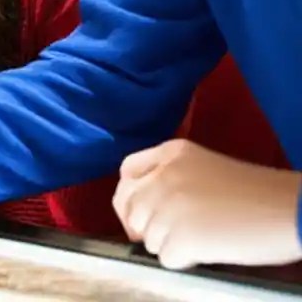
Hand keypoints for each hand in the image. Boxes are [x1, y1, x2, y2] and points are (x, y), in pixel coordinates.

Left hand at [114, 139, 301, 268]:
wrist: (291, 210)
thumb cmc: (259, 194)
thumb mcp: (206, 167)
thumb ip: (170, 178)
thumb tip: (139, 213)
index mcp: (172, 152)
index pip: (127, 171)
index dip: (128, 196)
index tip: (137, 213)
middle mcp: (163, 175)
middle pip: (130, 208)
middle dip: (145, 226)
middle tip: (174, 235)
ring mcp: (168, 206)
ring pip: (147, 237)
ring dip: (170, 243)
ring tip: (205, 237)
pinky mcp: (180, 237)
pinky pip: (165, 258)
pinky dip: (184, 260)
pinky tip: (209, 250)